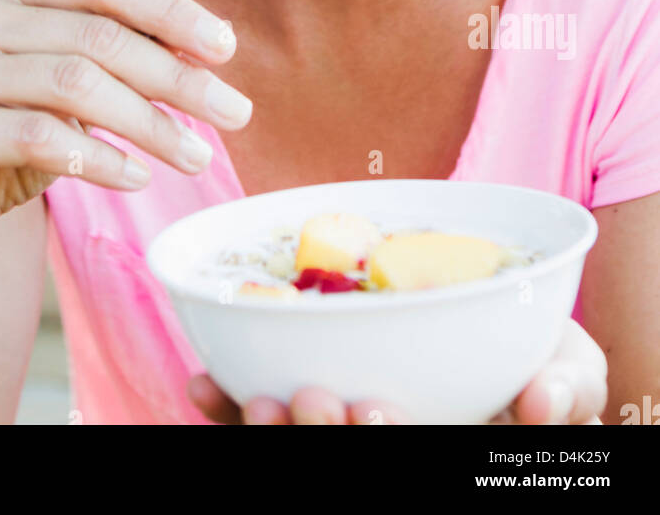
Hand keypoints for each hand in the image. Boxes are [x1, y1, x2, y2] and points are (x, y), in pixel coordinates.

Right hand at [0, 0, 249, 290]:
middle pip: (97, 36)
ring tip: (195, 156)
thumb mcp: (70, 96)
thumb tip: (208, 48)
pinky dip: (97, 157)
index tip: (225, 48)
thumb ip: (121, 61)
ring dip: (148, 123)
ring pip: (73, 84)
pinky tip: (135, 177)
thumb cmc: (7, 147)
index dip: (171, 10)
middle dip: (176, 76)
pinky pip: (35, 137)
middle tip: (233, 113)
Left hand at [187, 318, 607, 423]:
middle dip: (319, 437)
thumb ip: (566, 387)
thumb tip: (541, 403)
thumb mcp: (569, 369)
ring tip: (257, 402)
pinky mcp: (300, 388)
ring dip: (261, 429)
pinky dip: (222, 403)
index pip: (397, 450)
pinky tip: (200, 384)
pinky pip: (250, 411)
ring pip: (289, 442)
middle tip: (316, 399)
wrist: (501, 318)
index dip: (376, 439)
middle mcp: (381, 430)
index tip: (376, 407)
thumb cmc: (539, 356)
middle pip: (337, 452)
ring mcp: (338, 416)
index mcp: (440, 433)